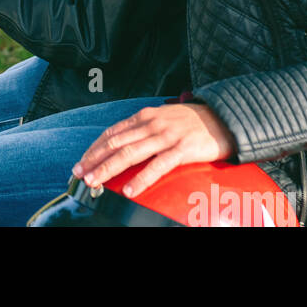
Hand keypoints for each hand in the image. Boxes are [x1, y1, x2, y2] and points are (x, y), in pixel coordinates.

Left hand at [72, 103, 235, 197]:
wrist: (226, 118)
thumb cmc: (194, 122)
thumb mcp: (164, 119)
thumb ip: (144, 130)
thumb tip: (124, 144)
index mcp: (145, 116)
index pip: (112, 133)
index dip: (94, 148)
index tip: (81, 162)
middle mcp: (152, 124)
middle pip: (115, 143)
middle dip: (94, 159)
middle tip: (79, 174)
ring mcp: (166, 136)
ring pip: (130, 153)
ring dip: (108, 169)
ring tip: (94, 182)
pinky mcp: (183, 149)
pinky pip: (158, 166)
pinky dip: (141, 179)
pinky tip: (129, 190)